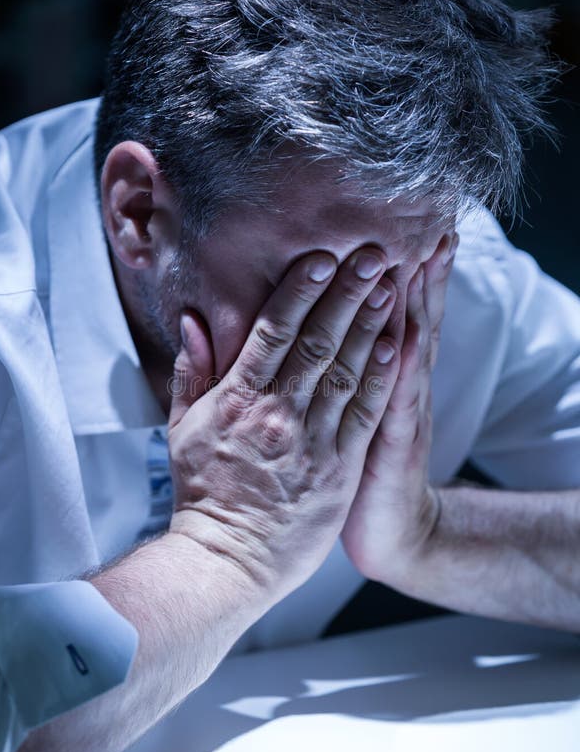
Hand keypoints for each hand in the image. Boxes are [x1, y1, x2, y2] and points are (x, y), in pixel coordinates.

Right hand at [167, 246, 400, 602]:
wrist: (226, 561)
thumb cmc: (202, 491)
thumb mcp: (181, 428)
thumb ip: (193, 372)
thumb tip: (194, 320)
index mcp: (236, 400)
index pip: (271, 333)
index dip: (299, 293)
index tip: (321, 259)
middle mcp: (276, 415)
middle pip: (316, 343)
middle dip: (345, 295)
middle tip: (370, 255)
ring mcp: (311, 442)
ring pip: (345, 372)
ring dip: (370, 326)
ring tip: (389, 286)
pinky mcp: (338, 469)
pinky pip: (362, 415)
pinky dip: (379, 379)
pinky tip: (395, 346)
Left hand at [341, 232, 458, 583]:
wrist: (391, 530)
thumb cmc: (356, 465)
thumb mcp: (351, 409)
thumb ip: (345, 366)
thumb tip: (325, 322)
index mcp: (382, 374)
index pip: (394, 311)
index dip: (401, 269)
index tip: (398, 222)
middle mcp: (400, 384)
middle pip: (412, 317)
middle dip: (415, 269)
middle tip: (426, 221)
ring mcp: (401, 412)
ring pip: (409, 348)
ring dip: (414, 303)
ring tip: (417, 257)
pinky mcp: (393, 445)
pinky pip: (396, 400)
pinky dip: (401, 367)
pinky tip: (403, 336)